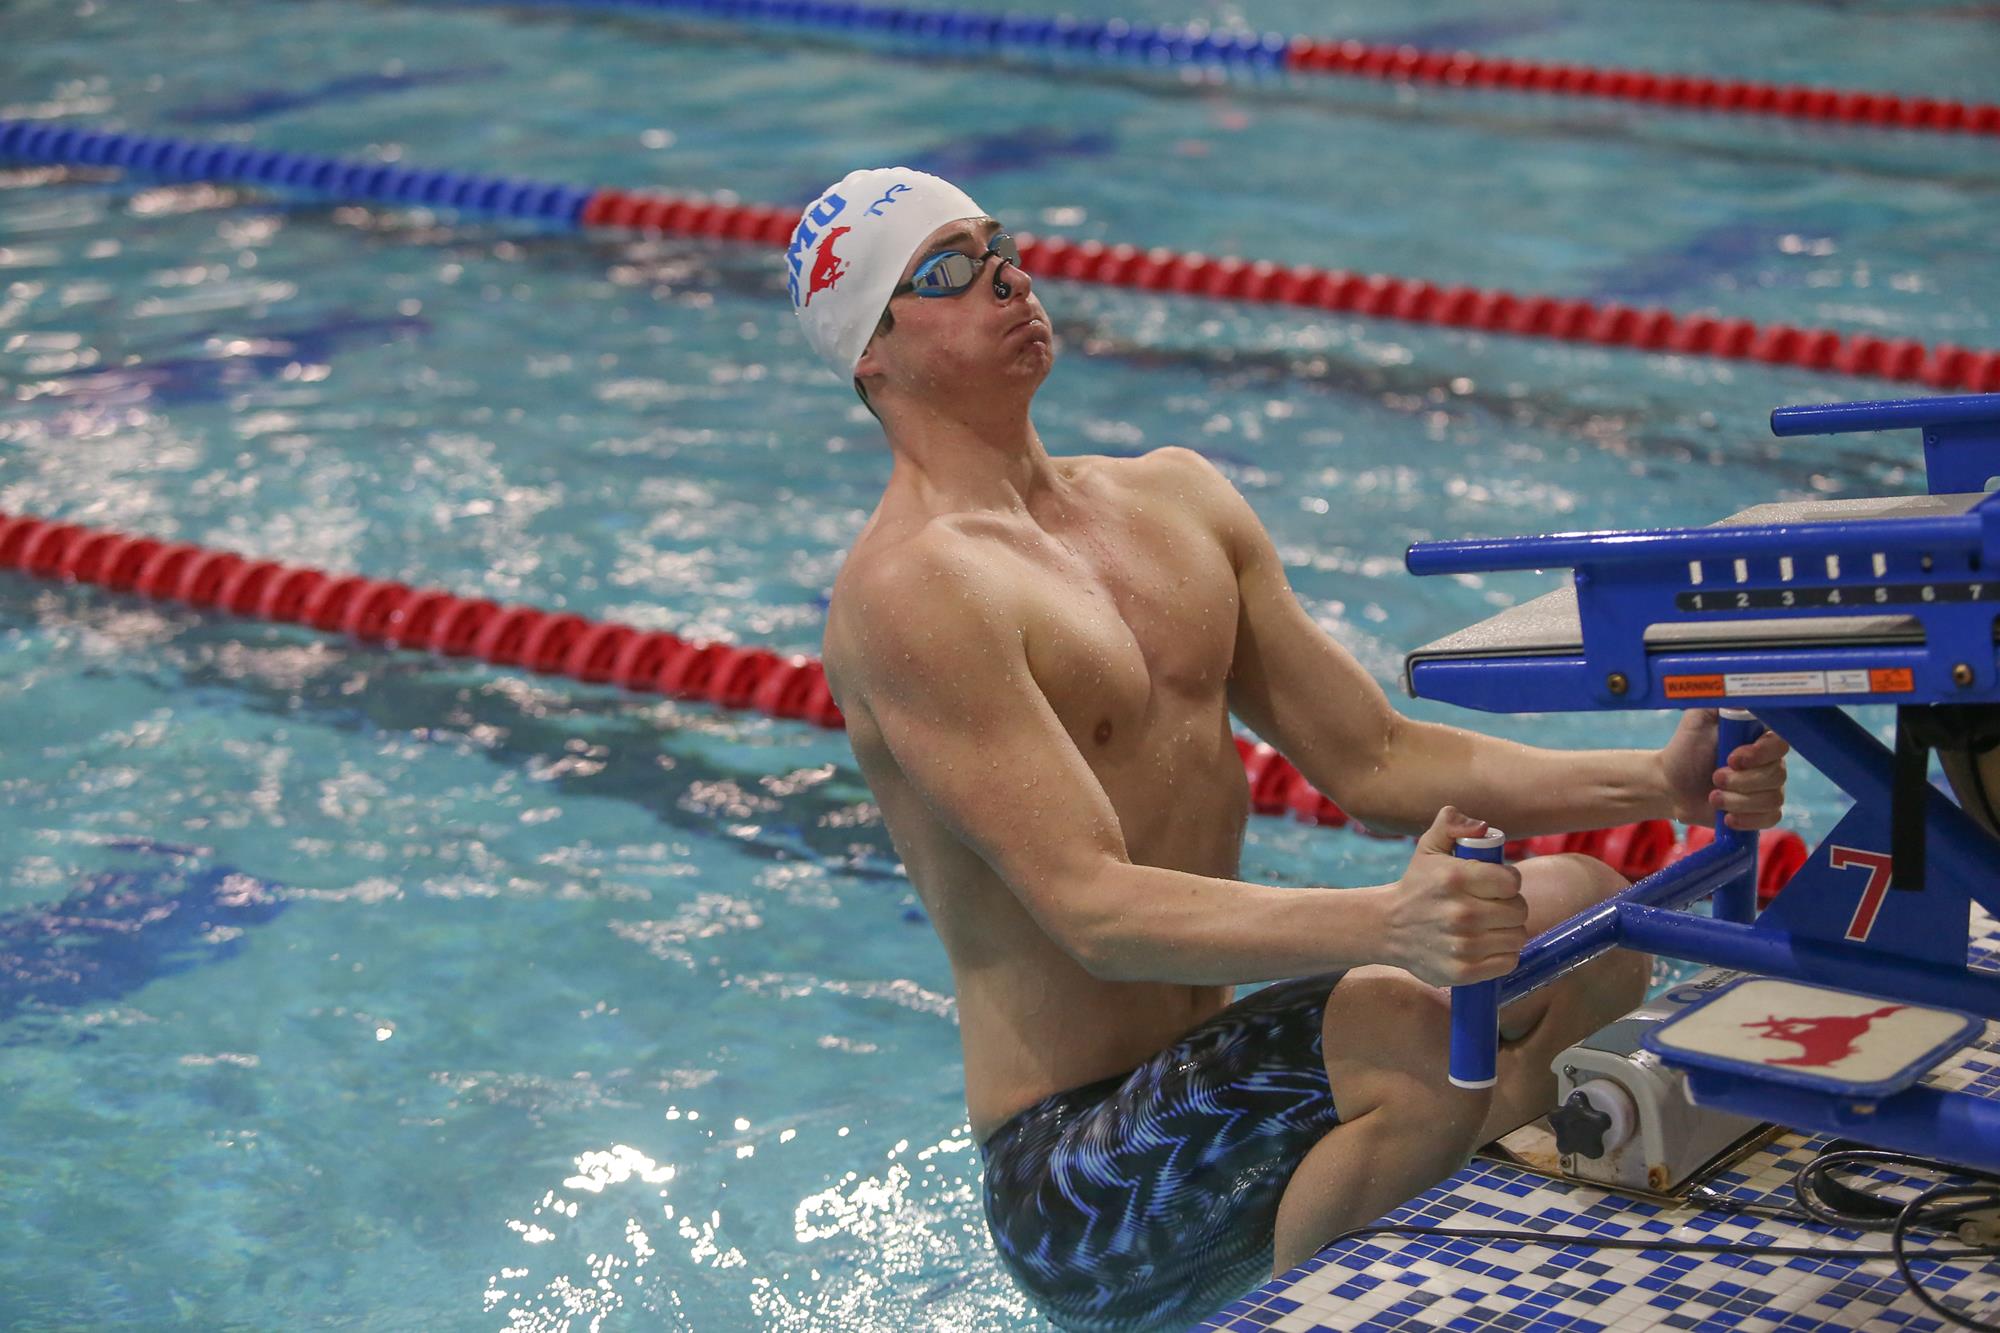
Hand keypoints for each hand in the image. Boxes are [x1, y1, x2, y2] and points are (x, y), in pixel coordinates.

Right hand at [1379, 807, 1528, 987]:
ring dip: (1508, 931)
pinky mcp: (1463, 972)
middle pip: (1519, 911)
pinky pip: (1508, 962)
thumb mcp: (1428, 847)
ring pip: (1517, 937)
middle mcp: (1461, 913)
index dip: (1508, 881)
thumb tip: (1483, 827)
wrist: (1387, 927)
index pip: (1512, 882)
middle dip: (1510, 906)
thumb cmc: (1417, 885)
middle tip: (1493, 906)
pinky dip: (1503, 954)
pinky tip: (1486, 945)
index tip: (1496, 884)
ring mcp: (1462, 945)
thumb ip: (1452, 824)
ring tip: (1489, 925)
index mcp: (1455, 878)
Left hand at [1659, 710, 1791, 829]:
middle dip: (1741, 781)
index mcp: (1759, 736)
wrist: (1670, 784)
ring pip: (1772, 798)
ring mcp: (1768, 787)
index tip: (1731, 758)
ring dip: (1738, 800)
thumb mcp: (1698, 718)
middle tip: (1714, 777)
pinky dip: (1747, 819)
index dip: (1760, 754)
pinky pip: (1771, 818)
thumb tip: (1743, 692)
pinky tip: (1727, 816)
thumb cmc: (1685, 748)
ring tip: (1712, 796)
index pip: (1780, 743)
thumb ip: (1721, 701)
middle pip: (1777, 774)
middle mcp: (1769, 761)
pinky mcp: (1761, 811)